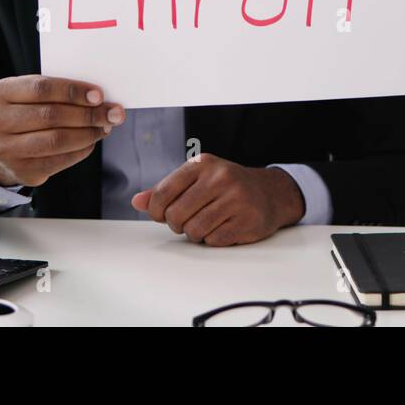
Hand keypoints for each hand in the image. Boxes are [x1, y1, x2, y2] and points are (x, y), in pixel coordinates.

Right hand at [0, 75, 123, 187]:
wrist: (0, 146)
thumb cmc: (24, 112)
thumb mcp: (28, 94)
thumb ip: (56, 92)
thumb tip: (99, 99)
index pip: (41, 88)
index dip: (73, 91)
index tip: (99, 95)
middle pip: (51, 116)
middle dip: (88, 114)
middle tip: (113, 113)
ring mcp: (6, 150)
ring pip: (57, 140)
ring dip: (88, 133)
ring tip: (105, 126)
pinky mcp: (21, 171)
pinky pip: (59, 160)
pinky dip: (81, 150)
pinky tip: (92, 141)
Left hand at [130, 153, 304, 245]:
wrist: (269, 193)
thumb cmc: (225, 187)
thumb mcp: (196, 179)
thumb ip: (165, 190)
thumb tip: (136, 201)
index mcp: (202, 164)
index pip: (163, 193)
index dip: (156, 211)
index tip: (162, 215)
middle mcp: (220, 178)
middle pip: (176, 215)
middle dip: (177, 224)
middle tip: (187, 220)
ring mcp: (236, 199)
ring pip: (194, 230)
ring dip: (195, 233)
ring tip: (205, 223)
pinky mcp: (247, 220)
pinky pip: (214, 241)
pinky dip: (212, 239)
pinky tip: (222, 227)